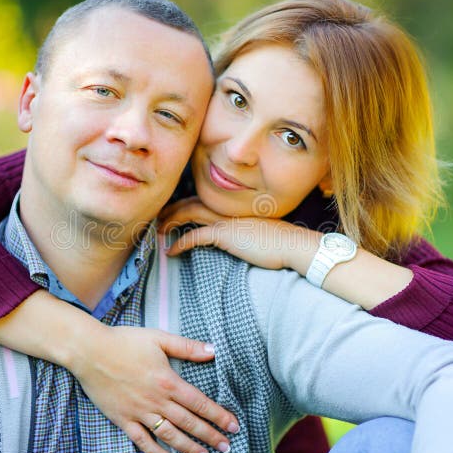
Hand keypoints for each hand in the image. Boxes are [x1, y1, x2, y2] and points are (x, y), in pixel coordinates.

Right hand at [71, 323, 238, 452]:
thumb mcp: (159, 338)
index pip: (200, 403)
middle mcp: (157, 401)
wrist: (90, 351)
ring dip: (189, 448)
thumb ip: (187, 347)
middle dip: (210, 436)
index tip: (234, 426)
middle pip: (189, 423)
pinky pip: (143, 441)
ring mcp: (139, 412)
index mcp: (168, 381)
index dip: (219, 416)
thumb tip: (213, 350)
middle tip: (226, 447)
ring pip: (170, 436)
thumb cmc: (125, 341)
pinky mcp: (123, 420)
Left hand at [158, 196, 319, 270]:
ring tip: (157, 232)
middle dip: (172, 210)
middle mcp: (228, 208)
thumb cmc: (281, 243)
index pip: (204, 200)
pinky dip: (180, 243)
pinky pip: (195, 236)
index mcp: (235, 206)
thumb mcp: (259, 231)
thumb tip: (235, 238)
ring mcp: (226, 219)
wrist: (294, 245)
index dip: (185, 205)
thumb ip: (244, 230)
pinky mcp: (225, 234)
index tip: (173, 213)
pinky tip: (170, 251)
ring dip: (170, 222)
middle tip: (157, 219)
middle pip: (192, 202)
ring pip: (188, 213)